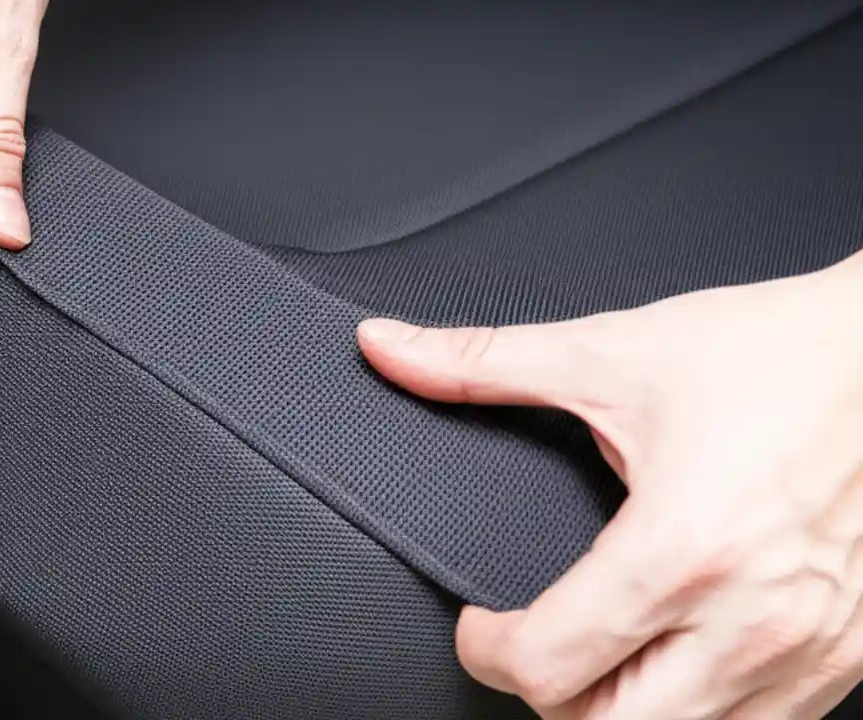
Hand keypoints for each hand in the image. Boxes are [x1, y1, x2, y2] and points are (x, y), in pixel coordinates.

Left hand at [358, 252, 862, 718]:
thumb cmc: (773, 354)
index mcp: (683, 549)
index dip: (485, 650)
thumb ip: (481, 363)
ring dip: (619, 713)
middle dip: (545, 695)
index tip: (478, 622)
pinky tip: (673, 661)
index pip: (549, 669)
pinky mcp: (848, 659)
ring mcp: (810, 652)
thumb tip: (386, 349)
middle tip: (527, 641)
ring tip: (596, 655)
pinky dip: (696, 715)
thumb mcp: (613, 352)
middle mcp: (753, 620)